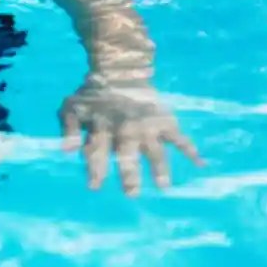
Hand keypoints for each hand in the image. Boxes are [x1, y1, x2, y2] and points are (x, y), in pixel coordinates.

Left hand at [59, 79, 200, 195]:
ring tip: (163, 185)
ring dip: (159, 167)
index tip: (94, 187)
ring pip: (155, 149)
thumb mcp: (72, 108)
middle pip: (127, 153)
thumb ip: (68, 129)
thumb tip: (66, 151)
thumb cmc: (92, 97)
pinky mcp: (164, 121)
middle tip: (131, 193)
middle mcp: (126, 129)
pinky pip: (179, 137)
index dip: (96, 168)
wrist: (120, 73)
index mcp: (102, 127)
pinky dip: (190, 149)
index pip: (98, 150)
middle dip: (129, 172)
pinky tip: (201, 163)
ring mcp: (147, 126)